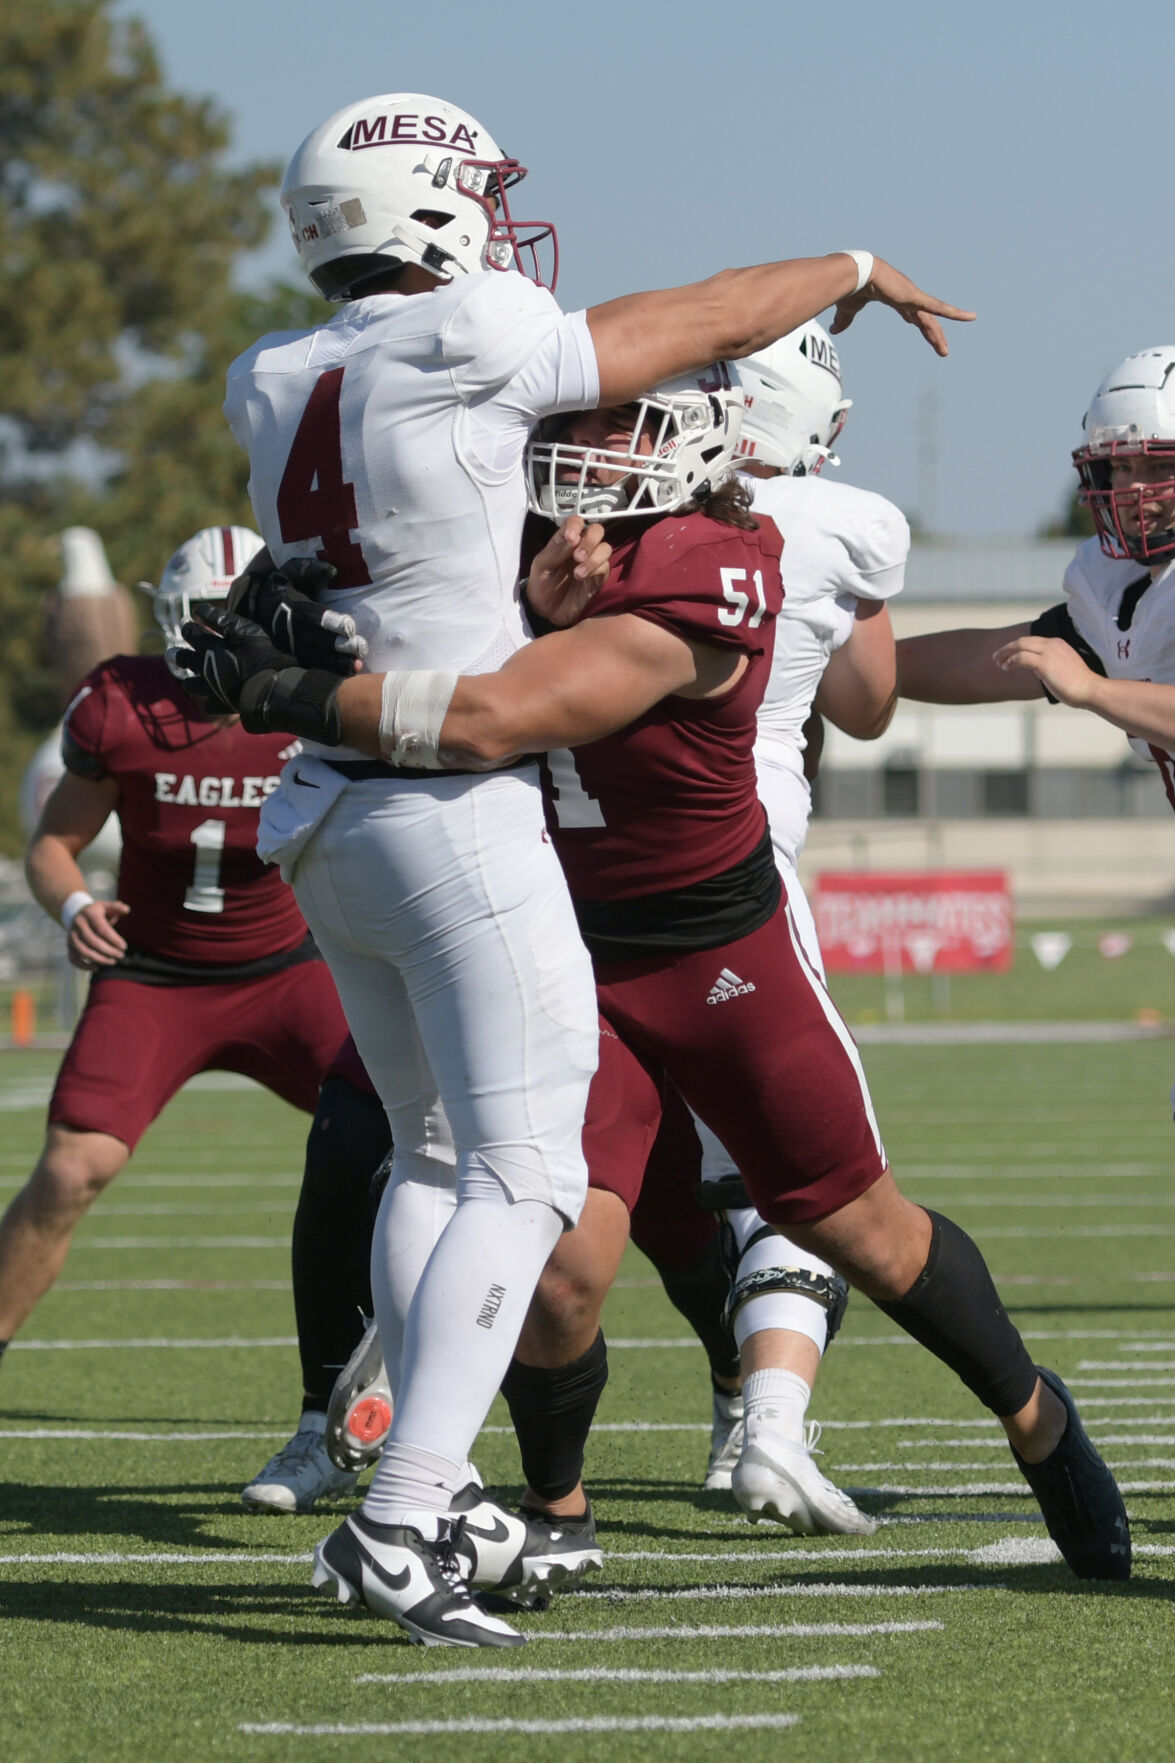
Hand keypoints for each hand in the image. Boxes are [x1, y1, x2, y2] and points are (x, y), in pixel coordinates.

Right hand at [68, 900, 129, 970]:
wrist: (76, 914)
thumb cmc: (96, 912)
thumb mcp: (106, 906)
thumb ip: (117, 907)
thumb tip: (127, 909)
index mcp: (89, 914)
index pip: (101, 929)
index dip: (113, 939)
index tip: (124, 947)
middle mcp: (78, 924)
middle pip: (92, 941)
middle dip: (108, 951)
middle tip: (120, 955)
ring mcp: (71, 936)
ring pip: (83, 951)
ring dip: (99, 959)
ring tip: (112, 962)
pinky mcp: (69, 945)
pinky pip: (73, 958)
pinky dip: (84, 966)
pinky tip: (97, 968)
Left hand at [173, 604, 299, 714]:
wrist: (271, 689)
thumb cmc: (262, 656)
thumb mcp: (246, 631)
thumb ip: (222, 620)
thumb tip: (199, 609)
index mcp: (212, 649)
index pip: (193, 634)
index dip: (188, 626)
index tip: (186, 620)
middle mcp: (207, 669)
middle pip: (186, 660)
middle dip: (177, 655)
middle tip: (170, 654)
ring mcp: (213, 688)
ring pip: (192, 685)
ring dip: (188, 681)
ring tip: (185, 682)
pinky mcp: (222, 704)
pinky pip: (208, 706)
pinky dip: (206, 702)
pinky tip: (207, 702)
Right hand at [228, 557, 367, 674]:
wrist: (259, 604)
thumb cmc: (283, 586)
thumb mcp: (290, 572)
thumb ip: (309, 570)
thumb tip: (333, 570)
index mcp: (294, 608)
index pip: (313, 617)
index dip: (331, 623)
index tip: (349, 626)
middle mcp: (293, 629)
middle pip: (318, 639)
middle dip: (339, 645)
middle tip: (360, 647)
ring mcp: (293, 645)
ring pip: (317, 656)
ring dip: (338, 661)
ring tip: (357, 664)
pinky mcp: (296, 655)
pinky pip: (314, 665)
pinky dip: (332, 670)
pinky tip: (348, 671)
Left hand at [527, 517, 611, 627]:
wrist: (545, 611)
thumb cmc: (541, 584)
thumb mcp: (541, 565)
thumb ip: (556, 551)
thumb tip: (574, 538)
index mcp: (565, 540)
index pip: (576, 522)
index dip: (576, 526)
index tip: (570, 538)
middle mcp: (581, 547)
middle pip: (597, 530)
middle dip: (590, 540)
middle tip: (577, 555)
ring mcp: (591, 562)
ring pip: (606, 547)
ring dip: (594, 556)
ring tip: (578, 571)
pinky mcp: (598, 578)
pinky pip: (605, 566)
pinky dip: (595, 569)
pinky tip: (581, 577)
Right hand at [830, 257, 975, 357]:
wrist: (854, 272)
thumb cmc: (850, 286)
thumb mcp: (848, 308)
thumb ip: (844, 320)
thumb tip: (834, 330)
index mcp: (894, 297)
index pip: (911, 314)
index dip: (918, 324)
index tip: (924, 332)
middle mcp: (907, 296)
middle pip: (925, 320)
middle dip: (932, 335)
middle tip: (941, 349)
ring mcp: (913, 296)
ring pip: (931, 319)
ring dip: (938, 336)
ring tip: (944, 351)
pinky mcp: (914, 297)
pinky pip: (938, 307)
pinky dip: (954, 313)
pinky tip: (969, 317)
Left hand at [993, 635, 1096, 705]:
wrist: (1090, 689)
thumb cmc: (1078, 685)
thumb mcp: (1063, 669)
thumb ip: (1049, 666)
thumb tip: (1035, 669)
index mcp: (1058, 644)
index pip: (1032, 641)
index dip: (1017, 647)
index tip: (1007, 655)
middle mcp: (1052, 644)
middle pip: (1023, 641)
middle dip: (1007, 648)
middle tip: (996, 657)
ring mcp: (1048, 652)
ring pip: (1020, 646)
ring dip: (1005, 654)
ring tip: (998, 662)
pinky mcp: (1044, 663)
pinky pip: (1021, 658)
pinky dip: (1011, 662)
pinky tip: (1006, 667)